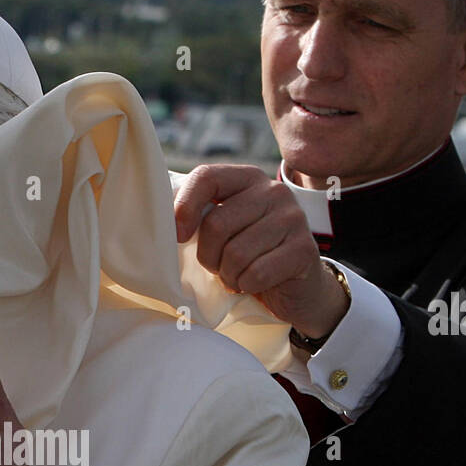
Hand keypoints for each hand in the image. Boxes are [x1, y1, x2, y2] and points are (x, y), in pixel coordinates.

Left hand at [174, 163, 348, 339]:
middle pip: (217, 224)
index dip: (185, 207)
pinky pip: (256, 273)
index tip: (179, 236)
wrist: (297, 288)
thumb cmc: (249, 257)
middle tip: (218, 267)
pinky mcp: (304, 249)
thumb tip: (160, 218)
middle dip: (209, 257)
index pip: (206, 177)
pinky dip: (247, 286)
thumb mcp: (223, 230)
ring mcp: (293, 218)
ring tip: (238, 276)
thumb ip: (199, 215)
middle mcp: (274, 191)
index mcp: (248, 179)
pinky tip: (254, 284)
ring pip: (236, 253)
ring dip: (229, 275)